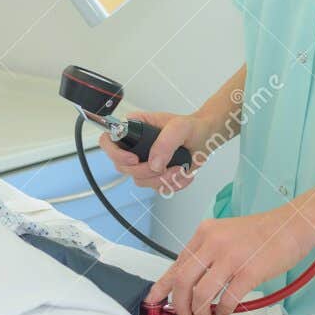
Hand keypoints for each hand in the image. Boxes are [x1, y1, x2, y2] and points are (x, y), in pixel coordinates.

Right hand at [96, 110, 212, 194]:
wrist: (206, 139)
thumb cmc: (192, 127)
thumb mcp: (180, 127)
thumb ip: (165, 142)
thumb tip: (153, 164)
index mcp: (134, 129)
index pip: (108, 141)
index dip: (115, 154)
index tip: (134, 160)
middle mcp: (135, 147)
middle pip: (122, 167)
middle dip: (145, 172)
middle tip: (165, 167)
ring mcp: (144, 162)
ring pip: (140, 180)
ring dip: (161, 180)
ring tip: (179, 169)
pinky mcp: (155, 175)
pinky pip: (156, 188)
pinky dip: (172, 184)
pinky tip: (182, 174)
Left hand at [145, 203, 314, 314]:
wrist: (292, 225)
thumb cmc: (261, 233)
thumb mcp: (225, 234)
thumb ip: (205, 253)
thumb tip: (186, 281)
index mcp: (205, 233)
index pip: (175, 264)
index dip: (161, 286)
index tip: (152, 300)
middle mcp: (214, 243)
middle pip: (182, 281)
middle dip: (179, 304)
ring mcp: (231, 257)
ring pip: (201, 293)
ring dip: (200, 311)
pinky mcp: (250, 271)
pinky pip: (227, 299)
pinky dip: (223, 310)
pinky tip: (225, 311)